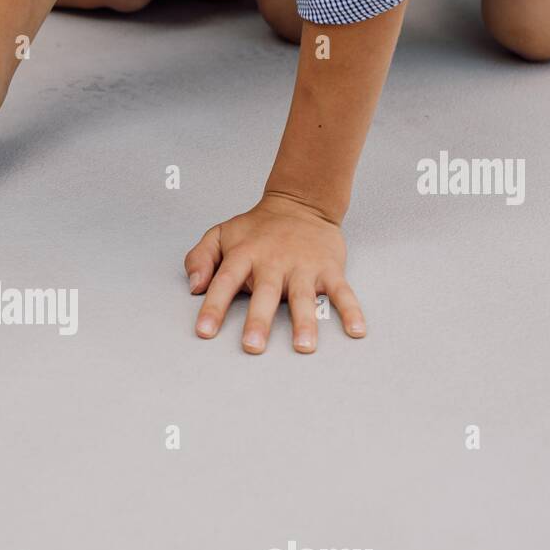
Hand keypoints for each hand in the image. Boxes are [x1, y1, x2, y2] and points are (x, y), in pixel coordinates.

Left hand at [183, 194, 365, 353]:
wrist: (301, 203)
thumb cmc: (257, 229)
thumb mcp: (221, 234)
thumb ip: (200, 258)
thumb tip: (193, 286)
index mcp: (245, 255)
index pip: (225, 281)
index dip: (214, 306)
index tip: (205, 331)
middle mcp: (274, 262)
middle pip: (266, 293)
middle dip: (259, 320)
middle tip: (252, 346)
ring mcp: (303, 266)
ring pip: (304, 296)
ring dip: (305, 322)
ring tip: (303, 346)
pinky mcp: (329, 268)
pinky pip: (342, 291)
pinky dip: (351, 310)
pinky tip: (355, 330)